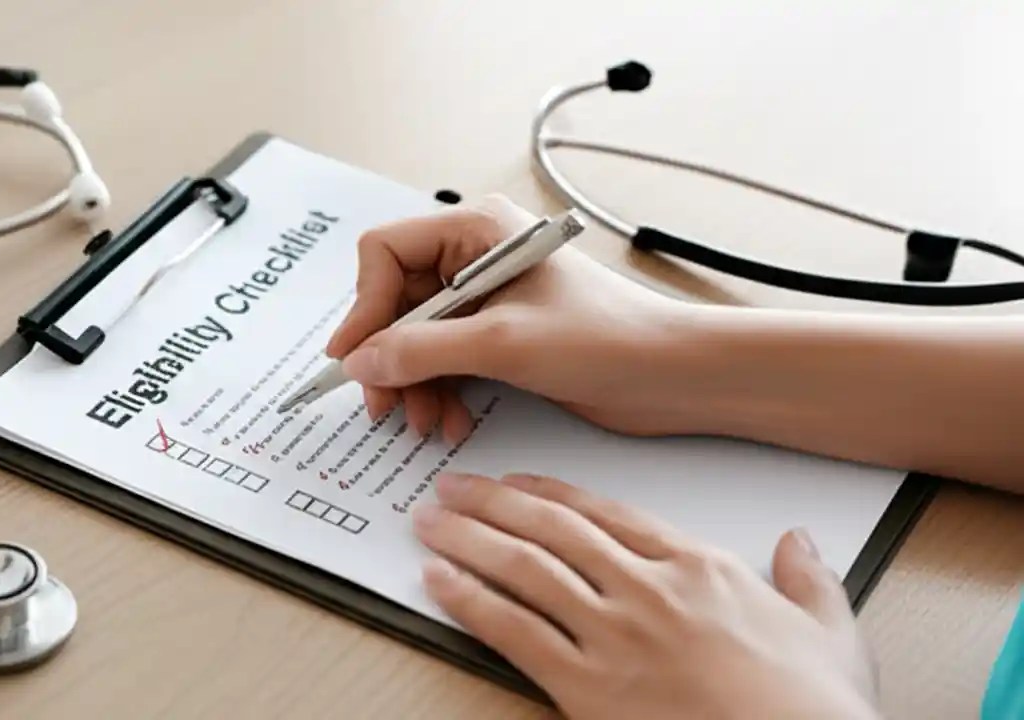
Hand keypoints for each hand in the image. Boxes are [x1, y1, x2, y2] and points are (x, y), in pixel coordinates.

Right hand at [325, 195, 700, 443]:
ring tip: (426, 423)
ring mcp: (486, 297)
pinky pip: (444, 358)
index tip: (353, 359)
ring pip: (416, 337)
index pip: (386, 253)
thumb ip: (421, 350)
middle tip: (385, 406)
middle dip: (390, 357)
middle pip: (395, 301)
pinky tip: (452, 421)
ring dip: (414, 383)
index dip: (363, 307)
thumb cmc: (607, 338)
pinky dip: (440, 390)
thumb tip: (359, 361)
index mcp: (476, 229)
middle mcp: (475, 256)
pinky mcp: (499, 334)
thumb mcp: (502, 343)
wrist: (671, 374)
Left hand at [413, 472, 880, 719]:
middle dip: (493, 502)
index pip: (607, 512)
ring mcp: (614, 636)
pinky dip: (471, 600)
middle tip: (452, 487)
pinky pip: (514, 632)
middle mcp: (648, 589)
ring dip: (468, 538)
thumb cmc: (815, 709)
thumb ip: (808, 579)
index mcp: (699, 568)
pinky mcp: (588, 688)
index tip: (516, 482)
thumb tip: (801, 543)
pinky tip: (440, 581)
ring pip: (524, 568)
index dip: (550, 492)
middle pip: (553, 528)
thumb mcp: (831, 632)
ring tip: (430, 520)